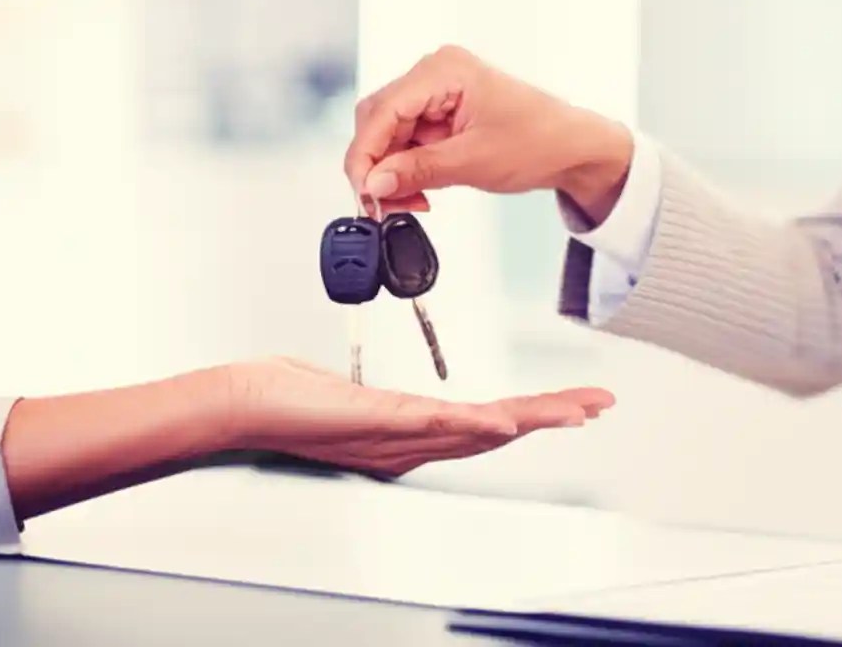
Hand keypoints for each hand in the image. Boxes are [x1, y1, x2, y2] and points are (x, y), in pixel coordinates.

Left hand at [223, 358, 613, 476]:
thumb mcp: (349, 395)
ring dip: (531, 419)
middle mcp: (409, 445)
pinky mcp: (376, 421)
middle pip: (497, 431)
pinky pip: (432, 424)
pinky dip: (472, 424)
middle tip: (599, 404)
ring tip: (573, 411)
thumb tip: (391, 397)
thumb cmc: (285, 398)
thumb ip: (380, 401)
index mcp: (409, 436)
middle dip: (553, 416)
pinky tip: (503, 421)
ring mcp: (395, 436)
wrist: (242, 406)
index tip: (573, 404)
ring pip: (477, 429)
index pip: (485, 425)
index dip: (534, 416)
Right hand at [344, 45, 634, 223]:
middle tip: (384, 205)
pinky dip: (408, 169)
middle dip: (377, 166)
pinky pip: (408, 141)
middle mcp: (435, 73)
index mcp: (443, 70)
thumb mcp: (473, 162)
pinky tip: (420, 191)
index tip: (363, 193)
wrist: (573, 149)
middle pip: (378, 120)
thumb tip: (373, 185)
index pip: (382, 111)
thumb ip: (417, 171)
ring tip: (412, 202)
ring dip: (392, 172)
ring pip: (389, 134)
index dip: (365, 156)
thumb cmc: (540, 142)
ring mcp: (437, 92)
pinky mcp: (441, 113)